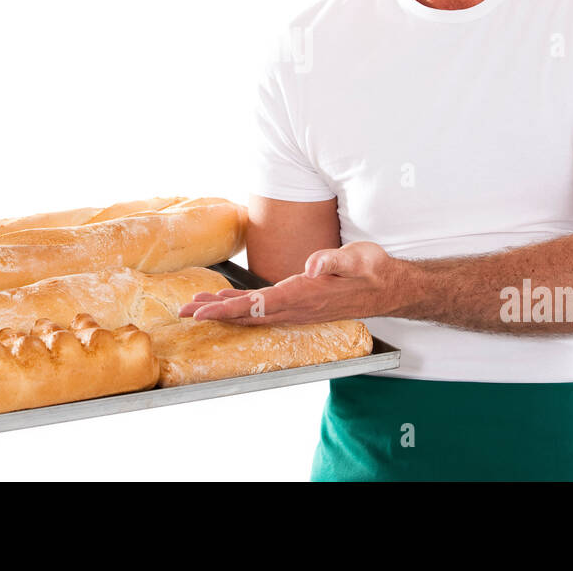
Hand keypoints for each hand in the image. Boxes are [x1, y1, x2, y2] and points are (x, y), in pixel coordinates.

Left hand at [179, 241, 403, 324]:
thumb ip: (332, 260)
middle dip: (214, 313)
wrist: (388, 287)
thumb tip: (312, 266)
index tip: (203, 311)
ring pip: (252, 314)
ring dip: (223, 311)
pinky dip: (240, 309)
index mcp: (304, 294)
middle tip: (184, 312)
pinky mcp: (298, 306)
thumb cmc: (371, 269)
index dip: (228, 309)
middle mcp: (296, 307)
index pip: (258, 305)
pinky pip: (263, 311)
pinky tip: (227, 304)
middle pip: (247, 314)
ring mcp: (297, 309)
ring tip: (196, 306)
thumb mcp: (356, 257)